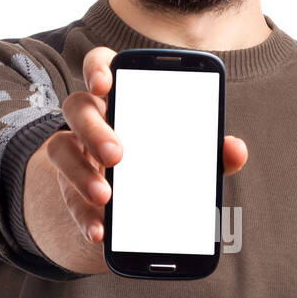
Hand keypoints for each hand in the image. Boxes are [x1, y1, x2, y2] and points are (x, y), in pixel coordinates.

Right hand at [45, 45, 248, 248]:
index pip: (100, 66)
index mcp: (120, 99)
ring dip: (81, 174)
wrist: (132, 210)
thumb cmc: (162, 165)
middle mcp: (90, 120)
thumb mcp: (187, 158)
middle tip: (117, 156)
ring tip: (106, 198)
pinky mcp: (68, 189)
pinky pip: (67, 198)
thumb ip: (209, 152)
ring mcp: (75, 154)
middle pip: (77, 108)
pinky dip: (84, 216)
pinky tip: (100, 231)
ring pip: (61, 150)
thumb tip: (236, 150)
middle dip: (94, 129)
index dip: (98, 68)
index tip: (105, 84)